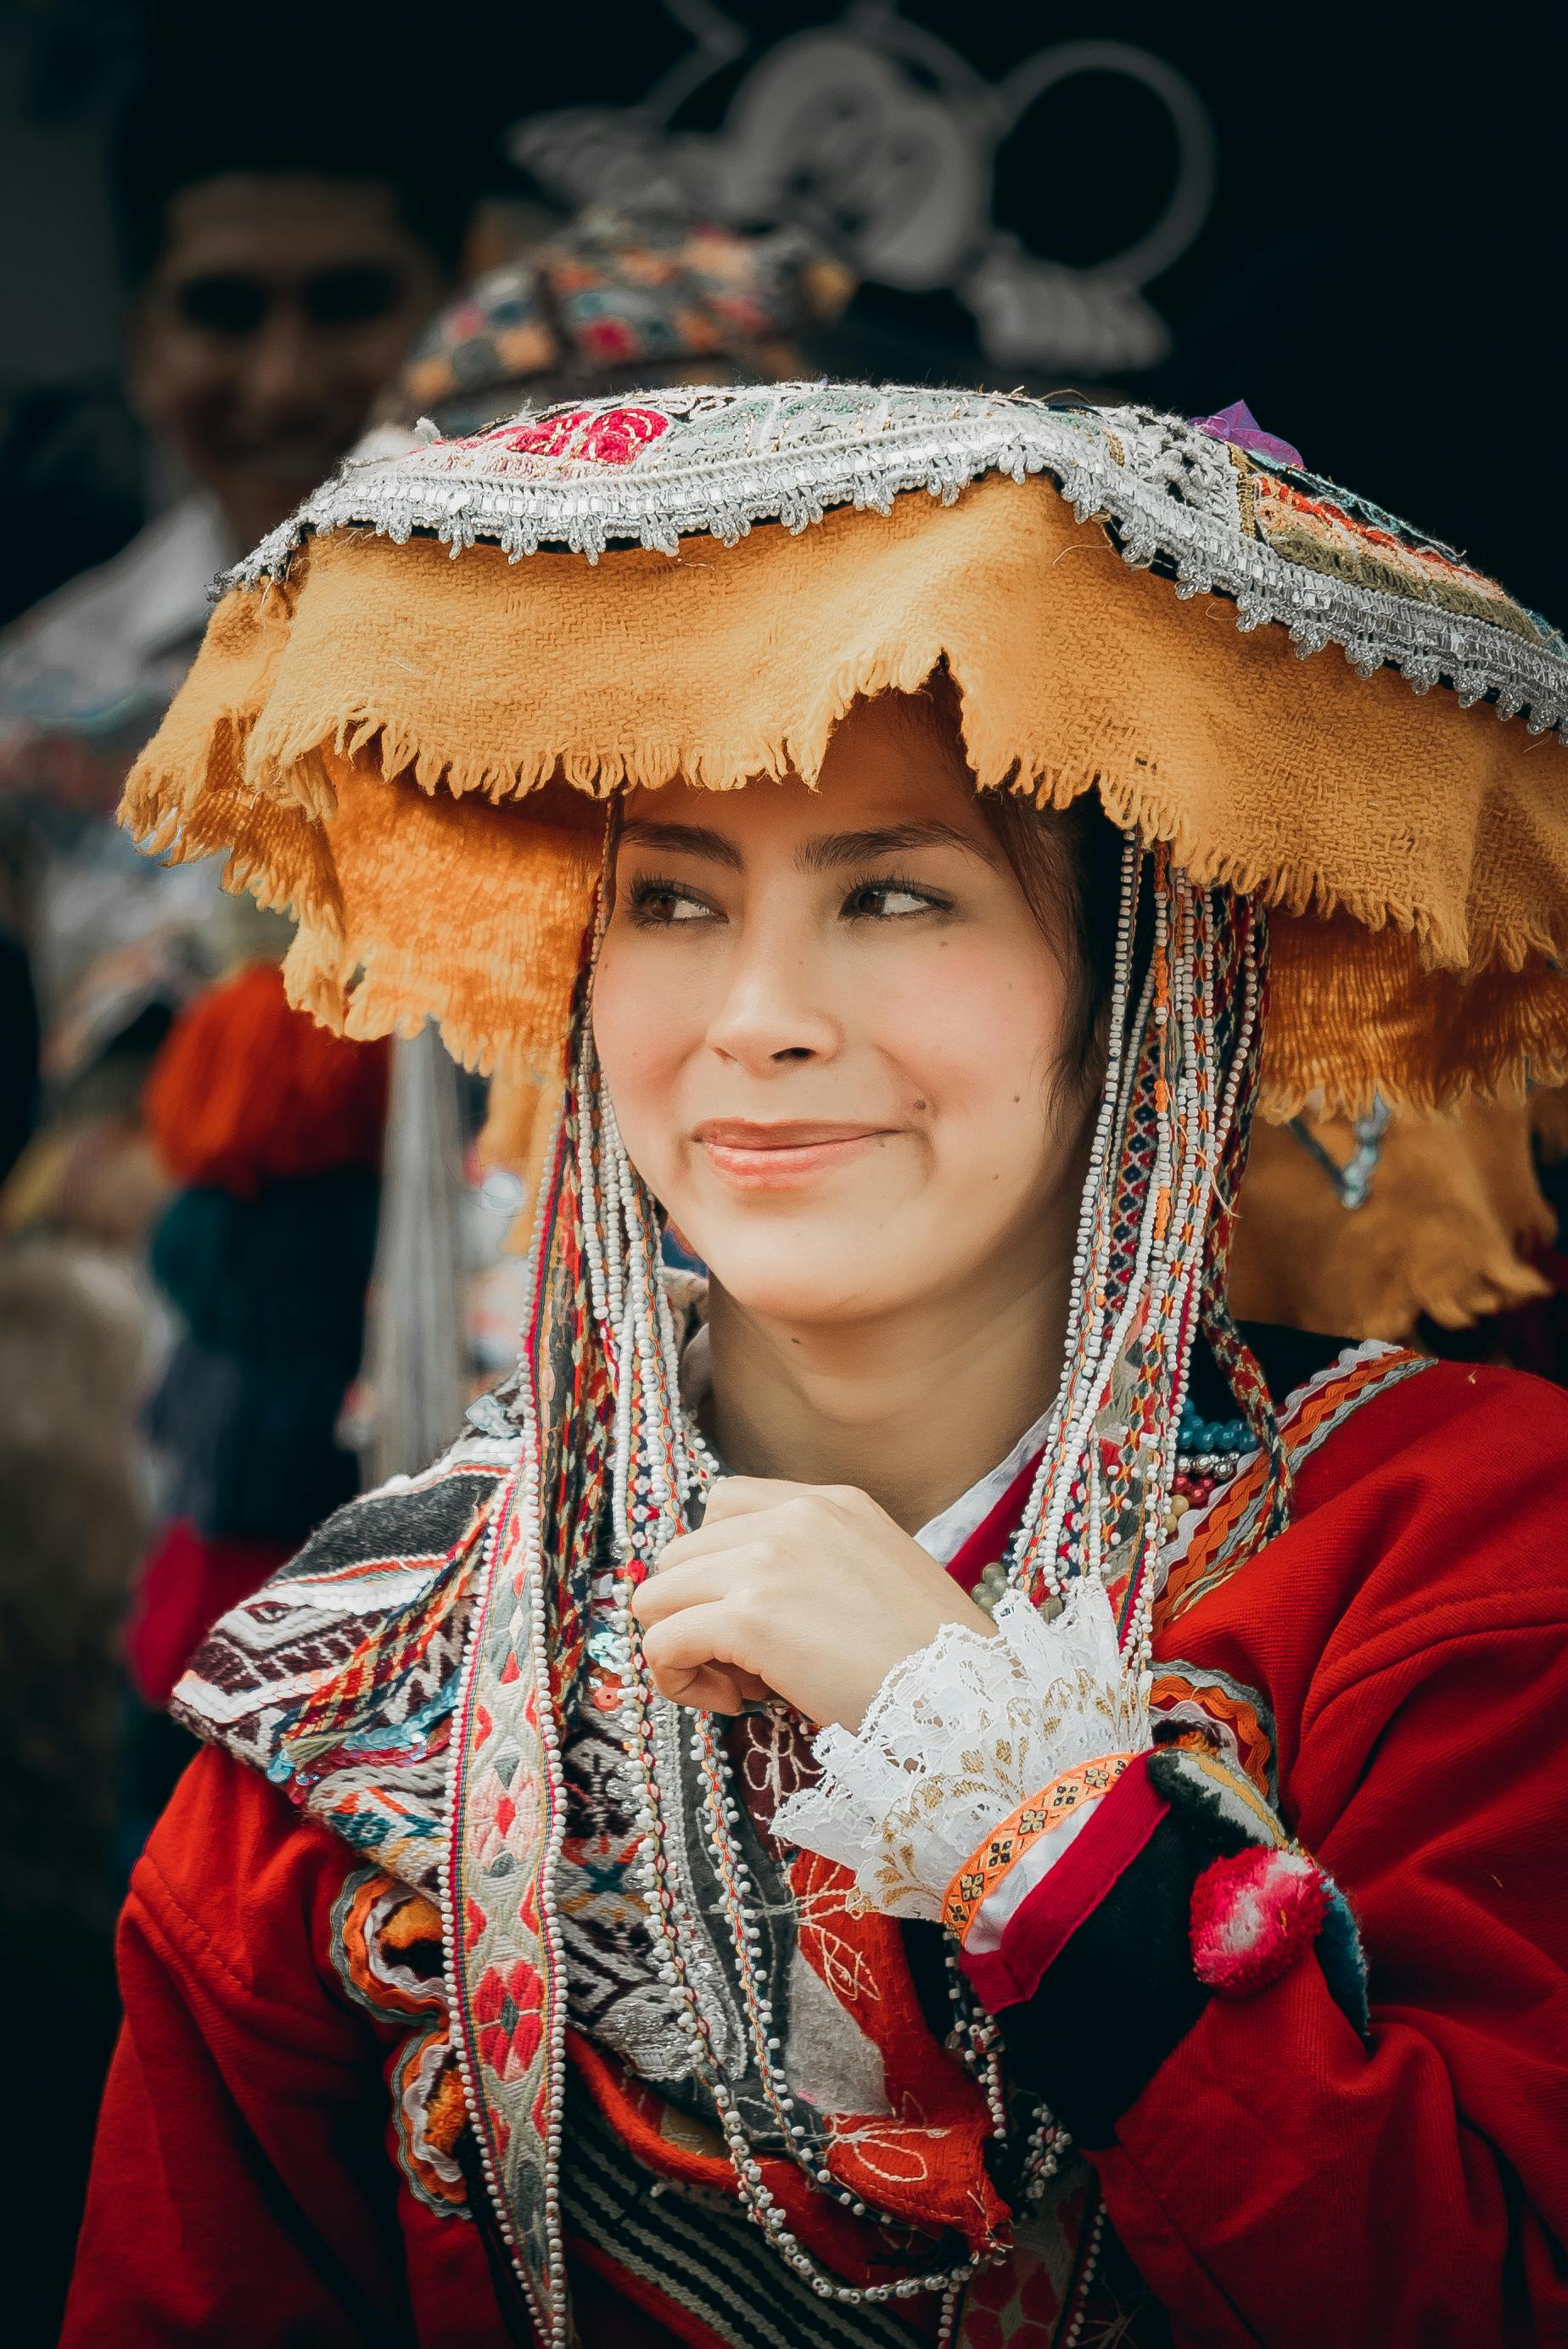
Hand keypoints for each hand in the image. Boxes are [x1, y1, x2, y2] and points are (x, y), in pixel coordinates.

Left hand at [631, 1476, 995, 1726]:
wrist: (968, 1704)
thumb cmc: (935, 1663)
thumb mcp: (881, 1577)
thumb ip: (817, 1567)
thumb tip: (745, 1606)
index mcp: (830, 1502)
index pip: (723, 1508)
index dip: (718, 1570)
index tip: (754, 1622)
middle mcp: (793, 1516)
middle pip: (679, 1554)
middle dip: (697, 1611)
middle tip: (749, 1665)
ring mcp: (766, 1561)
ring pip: (657, 1595)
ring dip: (683, 1644)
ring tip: (740, 1685)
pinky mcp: (747, 1617)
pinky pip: (660, 1642)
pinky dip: (677, 1679)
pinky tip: (729, 1703)